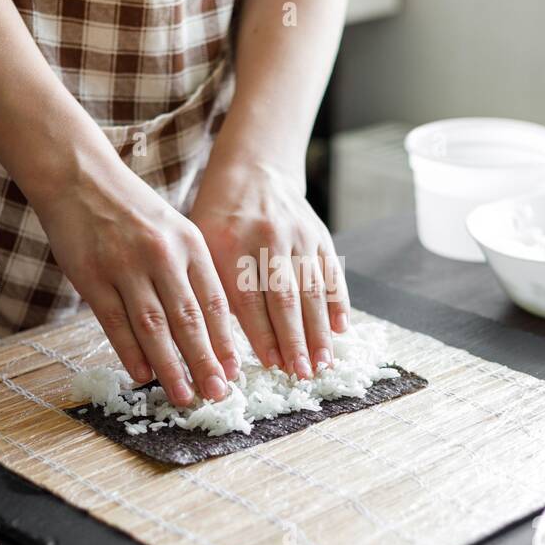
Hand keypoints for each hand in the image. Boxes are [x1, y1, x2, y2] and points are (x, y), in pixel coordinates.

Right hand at [34, 157, 238, 404]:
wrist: (81, 178)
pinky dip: (131, 352)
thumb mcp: (174, 230)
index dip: (225, 341)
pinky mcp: (92, 277)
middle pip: (189, 319)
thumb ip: (191, 272)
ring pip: (154, 327)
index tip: (233, 372)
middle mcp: (162, 255)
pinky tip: (143, 374)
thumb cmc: (132, 210)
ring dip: (171, 367)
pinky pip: (115, 323)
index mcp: (190, 244)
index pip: (214, 301)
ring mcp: (125, 266)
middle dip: (205, 362)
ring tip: (184, 395)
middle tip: (217, 394)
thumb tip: (209, 328)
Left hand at [190, 158, 350, 377]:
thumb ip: (214, 289)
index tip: (272, 366)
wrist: (253, 171)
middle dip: (295, 341)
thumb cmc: (219, 220)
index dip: (263, 336)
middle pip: (284, 299)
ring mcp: (297, 235)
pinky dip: (338, 303)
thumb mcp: (203, 247)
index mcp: (229, 245)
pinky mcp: (319, 234)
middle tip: (301, 374)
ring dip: (319, 330)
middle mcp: (266, 239)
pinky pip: (332, 273)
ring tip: (322, 362)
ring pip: (312, 290)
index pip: (248, 300)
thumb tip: (226, 345)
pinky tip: (341, 329)